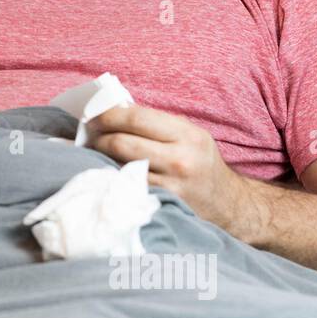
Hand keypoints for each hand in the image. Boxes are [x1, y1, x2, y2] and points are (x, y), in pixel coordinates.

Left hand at [85, 104, 245, 226]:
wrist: (229, 205)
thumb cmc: (202, 165)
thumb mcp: (190, 137)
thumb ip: (157, 125)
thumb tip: (114, 111)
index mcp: (186, 134)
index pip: (137, 118)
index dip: (108, 115)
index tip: (92, 113)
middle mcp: (181, 158)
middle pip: (123, 142)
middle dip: (98, 137)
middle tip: (87, 135)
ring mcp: (171, 185)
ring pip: (121, 167)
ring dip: (100, 159)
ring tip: (92, 153)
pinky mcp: (163, 205)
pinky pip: (128, 187)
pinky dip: (112, 178)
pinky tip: (105, 173)